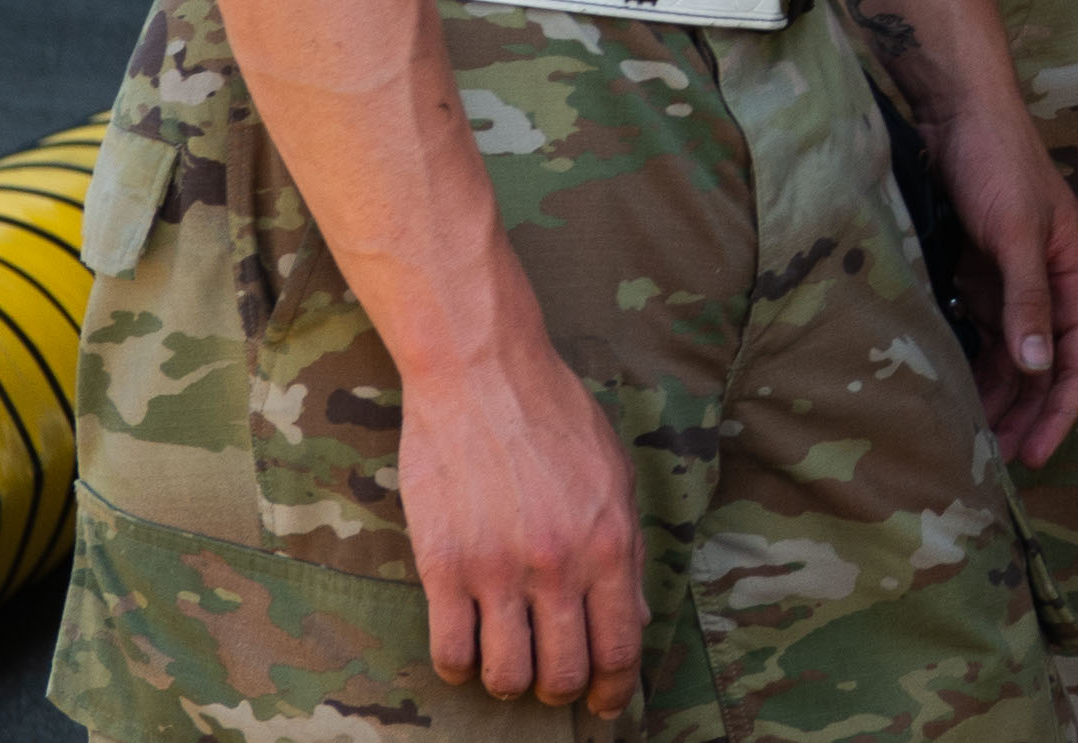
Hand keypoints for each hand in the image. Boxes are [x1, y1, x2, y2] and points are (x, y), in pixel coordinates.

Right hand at [394, 317, 641, 721]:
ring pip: (505, 674)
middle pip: (562, 673)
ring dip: (508, 680)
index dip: (613, 690)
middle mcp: (557, 566)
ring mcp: (496, 570)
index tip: (603, 704)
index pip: (619, 647)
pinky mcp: (443, 566)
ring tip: (507, 660)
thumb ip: (627, 551)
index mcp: (609, 544)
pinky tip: (465, 648)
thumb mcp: (615, 477)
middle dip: (560, 689)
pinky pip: (450, 651)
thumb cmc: (555, 417)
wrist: (481, 374)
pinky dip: (459, 665)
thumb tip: (634, 618)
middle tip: (551, 682)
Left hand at [930, 90, 1077, 465]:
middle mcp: (1053, 288)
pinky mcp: (982, 279)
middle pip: (1049, 368)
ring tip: (973, 440)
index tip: (1036, 453)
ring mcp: (1016, 285)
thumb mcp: (1017, 234)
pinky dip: (974, 369)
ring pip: (1015, 359)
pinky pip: (983, 339)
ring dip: (1000, 398)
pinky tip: (953, 395)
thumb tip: (1039, 368)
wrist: (959, 116)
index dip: (1062, 409)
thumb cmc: (999, 165)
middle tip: (998, 463)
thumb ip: (1028, 300)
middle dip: (1029, 415)